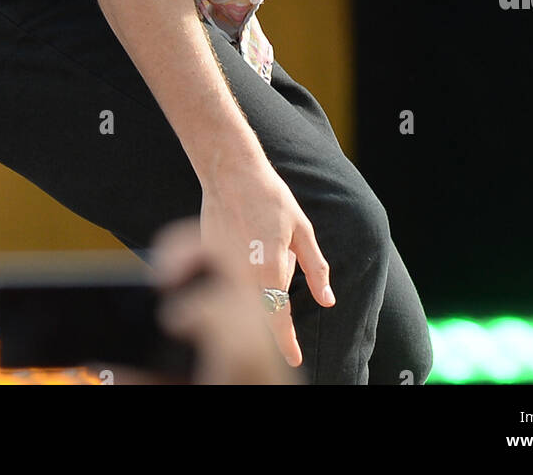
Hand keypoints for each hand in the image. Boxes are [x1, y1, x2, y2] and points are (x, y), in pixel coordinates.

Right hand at [196, 153, 334, 367]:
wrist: (230, 172)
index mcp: (269, 270)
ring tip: (260, 237)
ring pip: (243, 290)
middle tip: (279, 248)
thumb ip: (316, 269)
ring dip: (257, 278)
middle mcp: (241, 275)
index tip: (293, 361)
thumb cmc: (270, 197)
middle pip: (261, 303)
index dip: (287, 344)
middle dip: (275, 288)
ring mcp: (219, 267)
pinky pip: (227, 275)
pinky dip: (239, 266)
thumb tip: (328, 300)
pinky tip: (244, 234)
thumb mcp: (302, 230)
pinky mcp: (204, 258)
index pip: (278, 321)